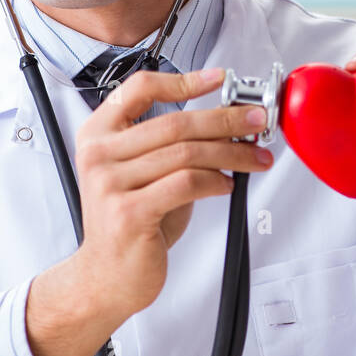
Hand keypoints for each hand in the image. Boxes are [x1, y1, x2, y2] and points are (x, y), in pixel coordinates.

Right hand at [26, 67, 272, 355]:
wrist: (106, 276)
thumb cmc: (133, 220)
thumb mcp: (144, 172)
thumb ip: (171, 145)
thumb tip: (228, 122)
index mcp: (98, 134)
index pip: (139, 88)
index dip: (183, 81)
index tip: (219, 79)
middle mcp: (99, 154)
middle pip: (175, 123)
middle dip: (225, 119)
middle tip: (256, 119)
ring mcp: (110, 184)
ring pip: (186, 153)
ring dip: (231, 153)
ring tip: (256, 157)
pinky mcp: (129, 213)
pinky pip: (186, 184)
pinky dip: (216, 180)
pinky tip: (228, 184)